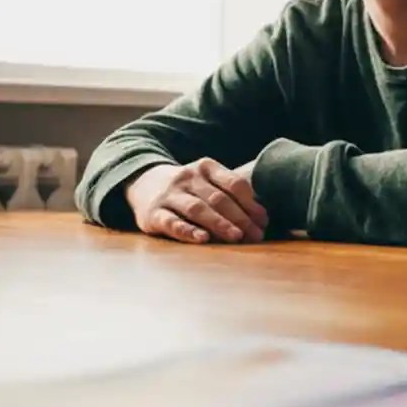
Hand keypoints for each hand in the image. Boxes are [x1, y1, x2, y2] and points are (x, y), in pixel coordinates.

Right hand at [125, 158, 268, 243]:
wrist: (142, 182)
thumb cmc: (188, 188)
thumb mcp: (208, 181)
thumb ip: (232, 194)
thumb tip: (263, 219)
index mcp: (206, 167)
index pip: (233, 183)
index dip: (251, 203)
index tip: (264, 220)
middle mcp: (187, 178)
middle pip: (218, 198)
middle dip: (240, 218)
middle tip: (256, 235)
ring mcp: (169, 195)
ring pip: (197, 209)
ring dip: (219, 223)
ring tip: (236, 237)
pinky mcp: (153, 214)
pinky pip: (172, 222)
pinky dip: (188, 231)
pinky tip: (202, 239)